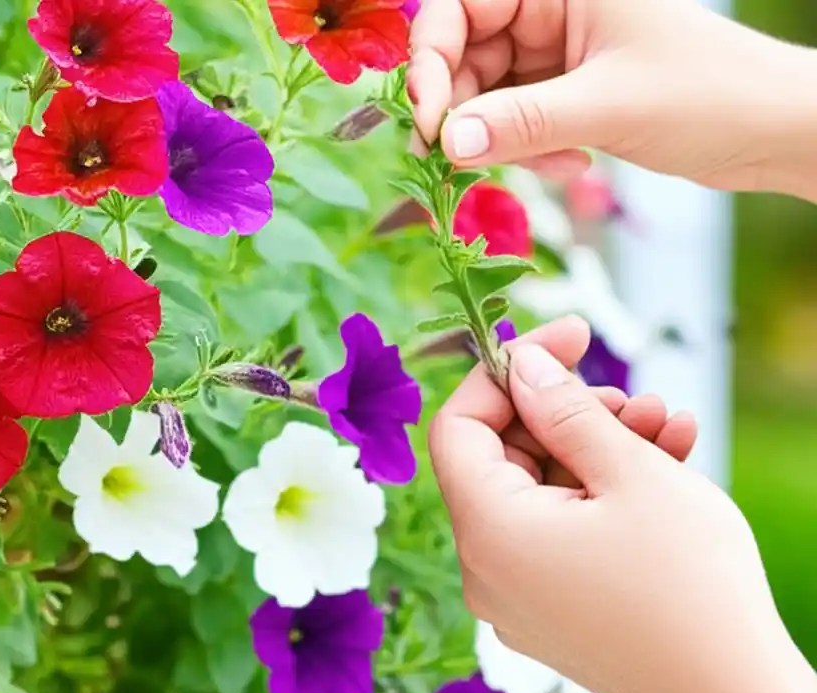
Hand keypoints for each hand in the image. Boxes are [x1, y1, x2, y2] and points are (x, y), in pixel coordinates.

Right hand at [407, 0, 816, 198]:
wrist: (777, 132)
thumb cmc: (712, 94)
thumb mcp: (608, 107)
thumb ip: (521, 123)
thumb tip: (447, 143)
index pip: (461, 8)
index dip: (432, 61)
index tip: (428, 120)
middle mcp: (554, 12)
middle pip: (465, 54)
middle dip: (463, 109)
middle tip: (455, 158)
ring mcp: (559, 54)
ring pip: (487, 94)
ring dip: (499, 138)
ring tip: (547, 163)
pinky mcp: (567, 94)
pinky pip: (514, 121)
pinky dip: (525, 150)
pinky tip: (568, 163)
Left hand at [429, 317, 816, 692]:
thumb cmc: (689, 587)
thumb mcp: (630, 474)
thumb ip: (567, 410)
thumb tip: (522, 364)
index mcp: (487, 531)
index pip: (459, 425)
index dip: (507, 371)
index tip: (568, 336)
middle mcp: (485, 568)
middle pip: (503, 459)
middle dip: (569, 415)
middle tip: (633, 398)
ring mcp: (517, 596)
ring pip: (542, 494)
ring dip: (598, 450)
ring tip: (668, 426)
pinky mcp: (551, 611)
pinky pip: (560, 534)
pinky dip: (603, 497)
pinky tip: (667, 461)